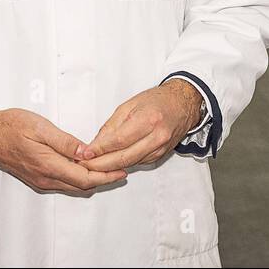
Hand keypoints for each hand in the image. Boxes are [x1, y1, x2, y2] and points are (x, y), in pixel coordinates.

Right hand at [0, 108, 127, 194]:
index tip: (122, 171)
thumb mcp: (40, 127)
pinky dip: (78, 178)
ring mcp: (40, 180)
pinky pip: (63, 183)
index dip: (106, 176)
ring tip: (109, 168)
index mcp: (48, 165)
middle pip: (81, 186)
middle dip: (103, 179)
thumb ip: (65, 142)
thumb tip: (87, 152)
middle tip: (122, 169)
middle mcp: (45, 178)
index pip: (84, 178)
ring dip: (91, 179)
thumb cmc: (11, 126)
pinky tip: (85, 166)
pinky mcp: (36, 177)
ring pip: (72, 186)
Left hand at [76, 81, 203, 172]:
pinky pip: (137, 163)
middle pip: (124, 158)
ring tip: (93, 166)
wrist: (183, 104)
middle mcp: (157, 137)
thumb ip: (112, 126)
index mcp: (148, 119)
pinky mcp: (160, 156)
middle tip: (84, 165)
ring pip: (129, 164)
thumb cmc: (157, 100)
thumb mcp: (130, 105)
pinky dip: (123, 164)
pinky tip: (111, 163)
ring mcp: (160, 148)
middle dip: (101, 165)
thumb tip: (95, 144)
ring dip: (110, 167)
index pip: (119, 140)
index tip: (85, 154)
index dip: (99, 149)